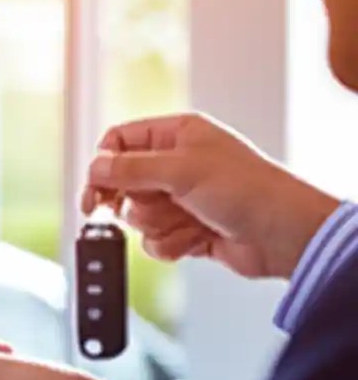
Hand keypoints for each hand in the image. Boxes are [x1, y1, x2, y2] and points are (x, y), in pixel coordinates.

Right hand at [81, 112, 338, 278]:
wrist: (284, 235)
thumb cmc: (247, 190)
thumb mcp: (181, 169)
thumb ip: (130, 168)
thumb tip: (94, 167)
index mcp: (177, 135)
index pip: (120, 142)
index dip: (103, 166)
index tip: (94, 193)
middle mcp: (177, 164)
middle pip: (123, 184)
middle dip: (135, 202)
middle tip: (141, 207)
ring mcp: (182, 199)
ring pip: (138, 216)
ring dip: (158, 225)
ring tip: (189, 220)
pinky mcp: (186, 229)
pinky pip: (155, 241)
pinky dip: (171, 244)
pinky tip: (197, 238)